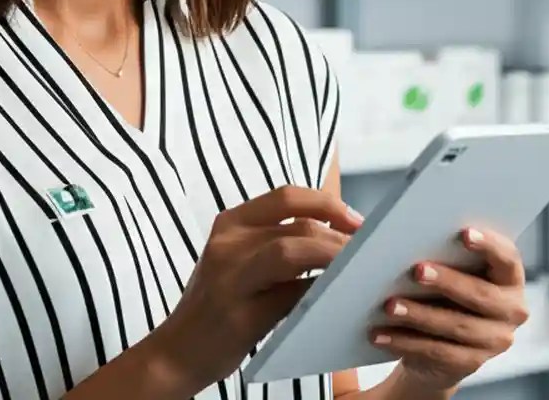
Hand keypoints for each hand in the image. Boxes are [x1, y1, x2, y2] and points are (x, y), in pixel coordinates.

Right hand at [151, 186, 364, 393]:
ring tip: (359, 271)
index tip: (357, 221)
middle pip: (298, 223)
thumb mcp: (238, 262)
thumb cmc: (218, 306)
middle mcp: (227, 243)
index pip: (287, 196)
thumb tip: (337, 237)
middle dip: (342, 235)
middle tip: (370, 251)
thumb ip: (276, 244)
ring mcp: (230, 277)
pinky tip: (337, 298)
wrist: (178, 352)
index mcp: (230, 223)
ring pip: (294, 250)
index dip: (328, 203)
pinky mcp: (238, 313)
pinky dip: (320, 291)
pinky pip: (291, 294)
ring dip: (335, 258)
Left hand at [369, 228, 529, 392]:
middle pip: (482, 294)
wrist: (437, 346)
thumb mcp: (439, 266)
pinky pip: (437, 351)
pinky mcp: (471, 364)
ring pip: (457, 325)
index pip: (507, 257)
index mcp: (508, 278)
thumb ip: (421, 243)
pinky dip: (405, 342)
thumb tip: (362, 220)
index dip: (489, 245)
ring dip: (420, 315)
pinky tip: (380, 334)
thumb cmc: (438, 292)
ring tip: (390, 306)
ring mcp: (494, 340)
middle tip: (416, 270)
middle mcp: (511, 310)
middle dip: (448, 281)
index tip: (463, 233)